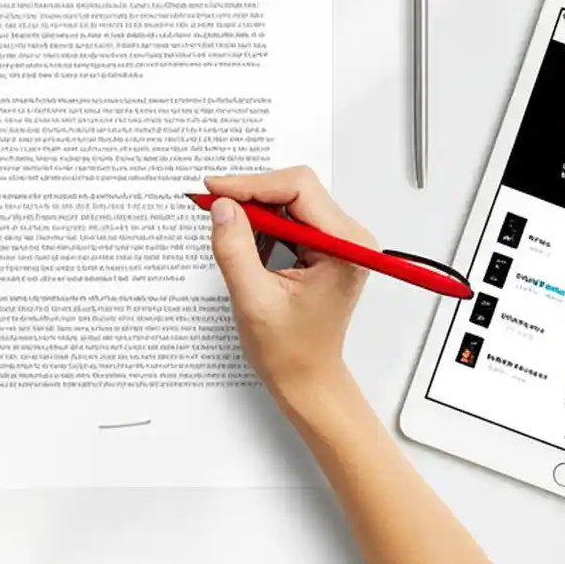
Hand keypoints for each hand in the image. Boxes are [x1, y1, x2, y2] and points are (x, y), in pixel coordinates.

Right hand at [206, 167, 375, 395]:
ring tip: (235, 239)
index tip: (215, 191)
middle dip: (251, 196)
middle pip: (296, 189)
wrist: (307, 378)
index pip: (298, 189)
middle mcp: (349, 238)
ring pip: (291, 200)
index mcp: (344, 247)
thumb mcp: (253, 300)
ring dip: (256, 213)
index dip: (252, 185)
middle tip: (214, 207)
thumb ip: (235, 249)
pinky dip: (264, 226)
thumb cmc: (290, 351)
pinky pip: (291, 218)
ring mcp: (339, 241)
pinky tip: (250, 248)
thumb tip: (222, 206)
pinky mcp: (325, 246)